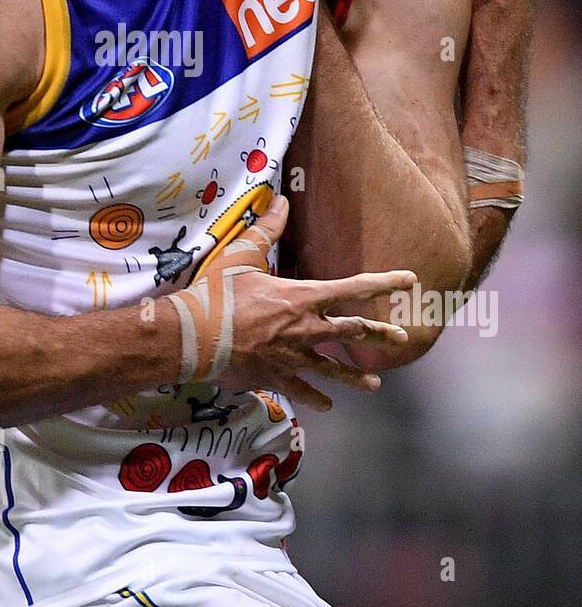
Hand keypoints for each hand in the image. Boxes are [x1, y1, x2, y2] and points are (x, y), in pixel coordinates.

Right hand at [218, 195, 413, 409]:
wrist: (196, 337)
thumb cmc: (218, 294)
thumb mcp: (242, 255)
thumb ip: (266, 230)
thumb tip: (280, 200)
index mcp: (302, 297)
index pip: (353, 287)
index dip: (384, 282)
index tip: (409, 280)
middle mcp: (306, 328)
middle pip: (352, 331)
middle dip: (379, 333)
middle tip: (400, 338)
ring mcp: (294, 356)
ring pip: (334, 369)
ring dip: (355, 378)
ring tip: (374, 387)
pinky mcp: (277, 377)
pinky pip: (303, 390)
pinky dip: (316, 398)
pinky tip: (327, 406)